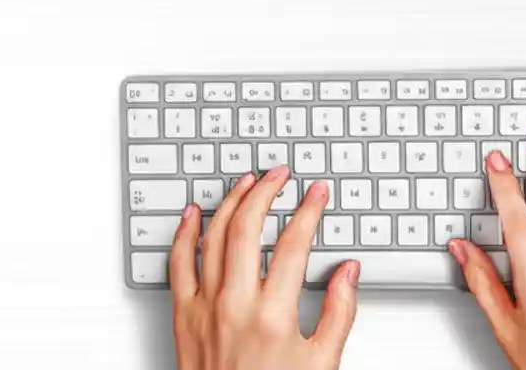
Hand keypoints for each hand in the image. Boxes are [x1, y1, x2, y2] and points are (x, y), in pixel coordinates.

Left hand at [169, 166, 359, 369]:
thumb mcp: (323, 362)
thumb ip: (339, 312)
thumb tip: (348, 272)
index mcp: (274, 315)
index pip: (294, 243)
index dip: (308, 211)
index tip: (316, 193)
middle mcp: (235, 305)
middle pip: (247, 228)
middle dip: (265, 191)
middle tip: (280, 174)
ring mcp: (204, 308)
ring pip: (212, 238)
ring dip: (230, 202)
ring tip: (246, 182)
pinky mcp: (183, 317)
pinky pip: (178, 264)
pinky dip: (184, 233)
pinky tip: (192, 214)